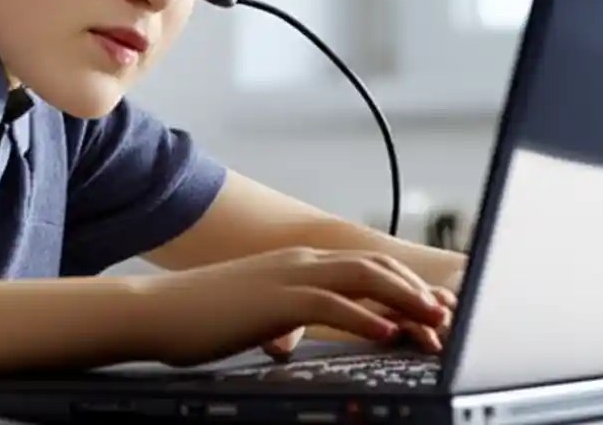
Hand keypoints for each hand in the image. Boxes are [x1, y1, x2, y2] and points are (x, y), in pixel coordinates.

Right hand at [137, 247, 451, 367]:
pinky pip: (331, 304)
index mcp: (297, 264)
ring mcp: (288, 277)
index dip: (403, 285)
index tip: (430, 309)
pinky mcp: (276, 300)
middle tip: (447, 315)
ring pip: (363, 278)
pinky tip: (386, 333)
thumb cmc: (200, 317)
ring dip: (404, 299)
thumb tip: (292, 340)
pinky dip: (365, 317)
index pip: (364, 266)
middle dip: (415, 289)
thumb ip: (281, 320)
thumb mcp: (253, 314)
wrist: (155, 311)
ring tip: (433, 322)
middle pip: (374, 266)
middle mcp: (300, 262)